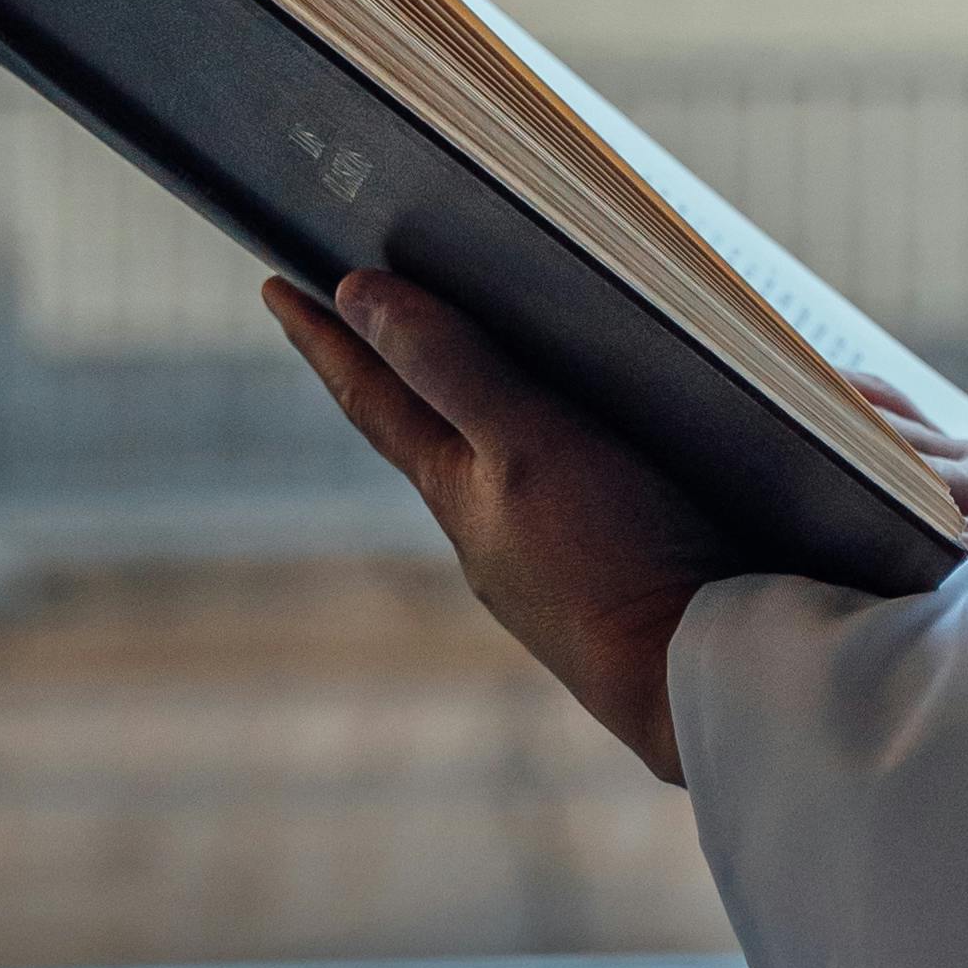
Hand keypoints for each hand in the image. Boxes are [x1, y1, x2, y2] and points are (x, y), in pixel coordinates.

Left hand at [266, 271, 717, 779]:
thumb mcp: (528, 442)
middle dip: (384, 372)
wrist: (691, 681)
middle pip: (418, 433)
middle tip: (348, 317)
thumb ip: (452, 369)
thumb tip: (355, 297)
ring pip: (482, 474)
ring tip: (453, 374)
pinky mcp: (600, 585)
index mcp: (456, 490)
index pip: (373, 397)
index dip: (324, 339)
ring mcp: (539, 565)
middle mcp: (483, 529)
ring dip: (459, 417)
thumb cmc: (610, 557)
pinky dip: (535, 461)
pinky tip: (572, 460)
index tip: (275, 287)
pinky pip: (545, 505)